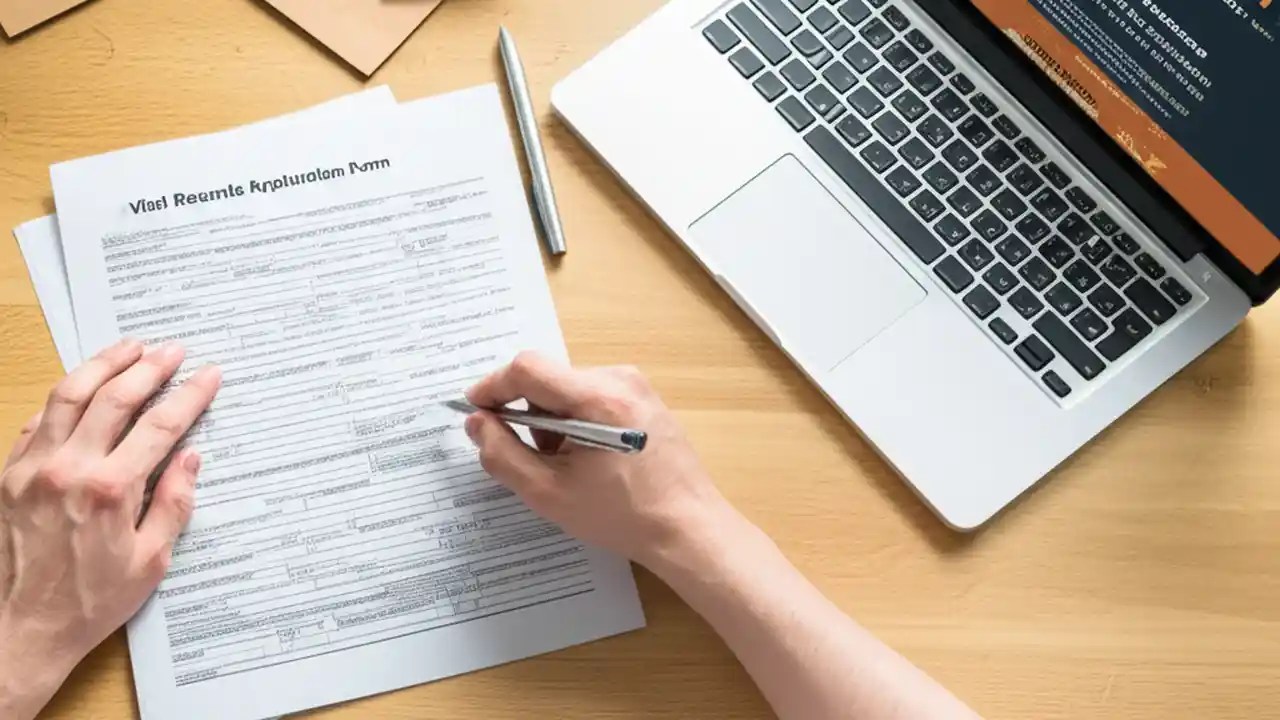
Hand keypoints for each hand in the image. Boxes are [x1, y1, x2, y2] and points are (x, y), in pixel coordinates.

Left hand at [0, 339, 220, 718]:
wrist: (22, 628)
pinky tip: (82, 386)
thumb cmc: (92, 601)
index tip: (208, 375)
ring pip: (70, 394)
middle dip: (150, 367)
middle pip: (115, 397)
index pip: (161, 426)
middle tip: (173, 350)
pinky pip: (38, 420)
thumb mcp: (151, 560)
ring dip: (103, 365)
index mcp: (111, 490)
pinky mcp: (10, 475)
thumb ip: (173, 503)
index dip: (189, 395)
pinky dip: (64, 396)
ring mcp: (34, 468)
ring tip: (129, 347)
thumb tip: (189, 458)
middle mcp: (70, 469)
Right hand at [463, 352, 730, 566]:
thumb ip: (502, 454)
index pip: (528, 368)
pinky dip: (576, 420)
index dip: (493, 387)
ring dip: (552, 419)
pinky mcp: (644, 397)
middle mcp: (619, 379)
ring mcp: (636, 386)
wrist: (686, 527)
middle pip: (548, 377)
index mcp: (597, 398)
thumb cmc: (621, 516)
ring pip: (568, 387)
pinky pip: (593, 395)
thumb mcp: (548, 493)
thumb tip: (477, 423)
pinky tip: (588, 458)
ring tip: (566, 464)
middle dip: (527, 413)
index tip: (475, 412)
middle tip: (531, 457)